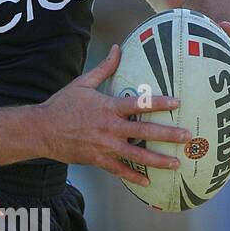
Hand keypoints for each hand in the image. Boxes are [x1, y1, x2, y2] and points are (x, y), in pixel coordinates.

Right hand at [38, 43, 191, 184]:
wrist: (41, 130)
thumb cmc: (62, 105)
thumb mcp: (83, 83)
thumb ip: (104, 68)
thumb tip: (117, 48)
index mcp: (108, 107)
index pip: (139, 104)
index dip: (160, 103)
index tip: (178, 103)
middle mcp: (110, 128)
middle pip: (145, 132)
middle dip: (168, 135)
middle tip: (187, 136)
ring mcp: (105, 146)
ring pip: (137, 155)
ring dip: (158, 160)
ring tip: (177, 163)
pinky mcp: (98, 160)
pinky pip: (119, 171)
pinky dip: (134, 177)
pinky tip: (148, 182)